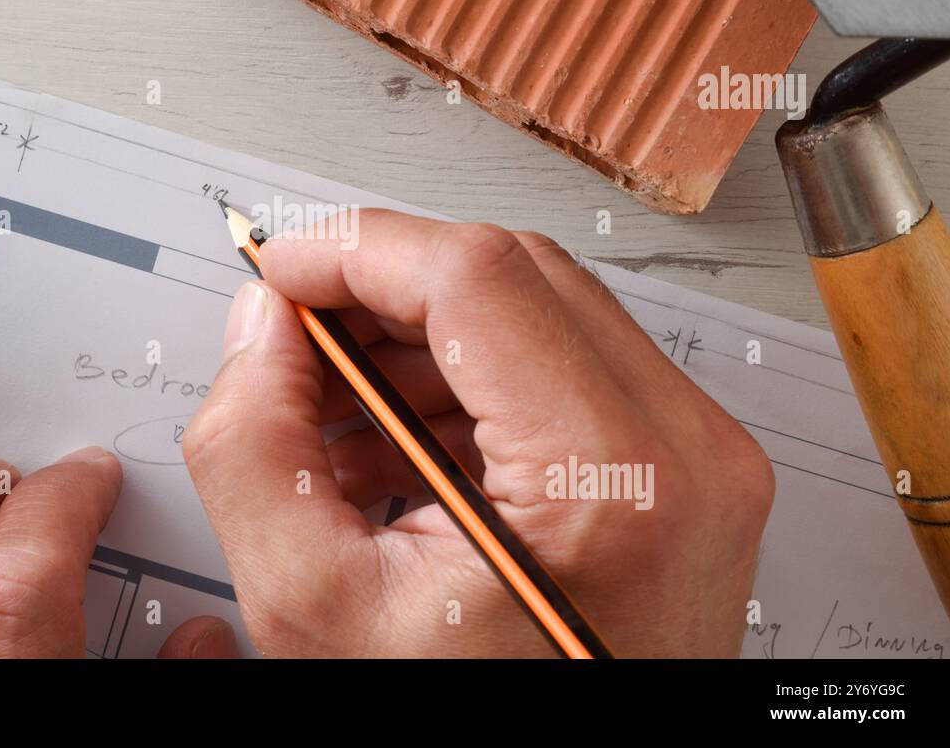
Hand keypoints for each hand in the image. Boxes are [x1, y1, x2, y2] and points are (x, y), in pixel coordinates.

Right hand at [183, 209, 773, 656]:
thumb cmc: (476, 737)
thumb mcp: (316, 609)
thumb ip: (256, 448)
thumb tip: (263, 331)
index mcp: (611, 481)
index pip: (473, 275)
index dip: (354, 250)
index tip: (281, 268)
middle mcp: (682, 453)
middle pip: (509, 276)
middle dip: (379, 289)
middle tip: (294, 331)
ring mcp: (693, 459)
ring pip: (534, 312)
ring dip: (415, 338)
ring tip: (330, 409)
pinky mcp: (678, 471)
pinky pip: (560, 372)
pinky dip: (464, 384)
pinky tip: (392, 444)